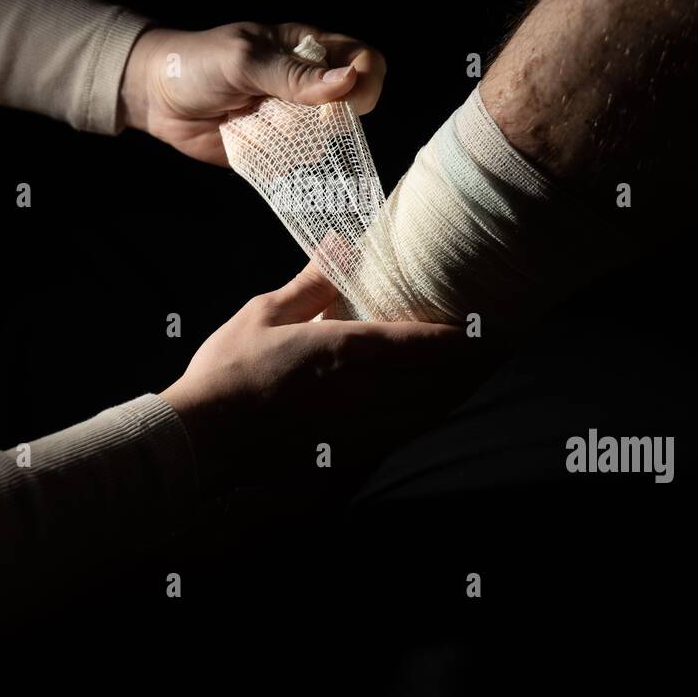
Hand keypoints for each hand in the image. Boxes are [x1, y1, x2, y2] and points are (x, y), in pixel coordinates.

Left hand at [119, 21, 386, 164]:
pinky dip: (281, 162)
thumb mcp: (245, 61)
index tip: (344, 100)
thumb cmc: (199, 63)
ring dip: (295, 140)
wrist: (157, 97)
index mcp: (310, 50)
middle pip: (353, 108)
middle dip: (325, 119)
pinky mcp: (278, 149)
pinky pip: (298, 165)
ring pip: (326, 141)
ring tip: (256, 124)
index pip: (365, 62)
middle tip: (284, 115)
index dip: (365, 82)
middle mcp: (310, 85)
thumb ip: (294, 75)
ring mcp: (295, 119)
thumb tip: (349, 82)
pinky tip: (251, 142)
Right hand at [161, 263, 497, 495]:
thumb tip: (340, 243)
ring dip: (453, 392)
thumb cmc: (228, 371)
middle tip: (496, 346)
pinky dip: (422, 419)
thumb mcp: (264, 313)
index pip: (424, 342)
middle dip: (470, 364)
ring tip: (472, 375)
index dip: (462, 335)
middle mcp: (366, 393)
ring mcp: (358, 428)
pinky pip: (400, 435)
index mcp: (348, 351)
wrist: (201, 440)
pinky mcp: (345, 453)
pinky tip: (426, 410)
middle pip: (437, 381)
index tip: (487, 322)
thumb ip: (311, 282)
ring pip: (425, 412)